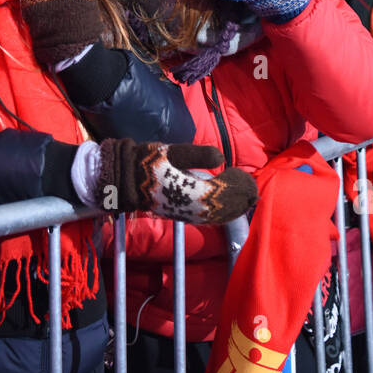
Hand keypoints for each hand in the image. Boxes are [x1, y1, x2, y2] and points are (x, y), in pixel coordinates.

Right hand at [97, 138, 256, 224]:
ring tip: (245, 201)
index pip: (221, 192)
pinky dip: (219, 216)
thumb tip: (220, 156)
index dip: (235, 185)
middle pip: (221, 209)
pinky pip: (205, 220)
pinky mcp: (178, 215)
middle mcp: (187, 207)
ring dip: (231, 210)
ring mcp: (183, 214)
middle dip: (239, 200)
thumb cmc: (144, 162)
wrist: (121, 180)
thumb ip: (196, 154)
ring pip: (214, 217)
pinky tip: (225, 211)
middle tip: (252, 190)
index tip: (243, 174)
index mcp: (187, 190)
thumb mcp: (170, 151)